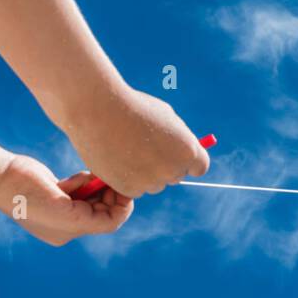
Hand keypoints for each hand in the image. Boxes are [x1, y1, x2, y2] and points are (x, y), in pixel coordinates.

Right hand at [0, 153, 133, 245]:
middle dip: (110, 193)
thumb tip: (119, 211)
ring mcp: (62, 208)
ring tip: (90, 176)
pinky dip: (85, 181)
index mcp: (68, 233)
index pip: (109, 222)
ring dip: (97, 186)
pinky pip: (82, 189)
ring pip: (94, 197)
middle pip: (104, 210)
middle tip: (112, 176)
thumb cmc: (30, 195)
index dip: (122, 207)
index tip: (128, 189)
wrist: (1, 177)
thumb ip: (93, 216)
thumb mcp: (65, 213)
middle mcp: (67, 223)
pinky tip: (76, 177)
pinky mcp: (57, 193)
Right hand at [60, 86, 209, 198]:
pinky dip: (127, 178)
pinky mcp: (130, 189)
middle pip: (176, 176)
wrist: (99, 111)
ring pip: (154, 183)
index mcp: (188, 151)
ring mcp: (152, 182)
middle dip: (165, 166)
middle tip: (145, 148)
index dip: (188, 161)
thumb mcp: (166, 116)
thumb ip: (177, 138)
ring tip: (126, 149)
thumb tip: (181, 152)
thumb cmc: (133, 107)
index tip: (176, 156)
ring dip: (145, 173)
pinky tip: (116, 158)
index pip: (199, 167)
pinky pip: (134, 188)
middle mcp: (173, 170)